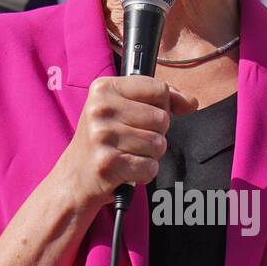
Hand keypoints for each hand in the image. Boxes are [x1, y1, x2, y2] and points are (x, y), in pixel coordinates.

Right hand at [59, 74, 198, 209]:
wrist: (74, 178)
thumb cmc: (104, 141)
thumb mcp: (123, 109)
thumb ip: (159, 100)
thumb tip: (192, 102)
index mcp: (104, 88)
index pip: (159, 89)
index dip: (162, 106)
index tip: (146, 116)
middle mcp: (100, 109)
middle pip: (162, 118)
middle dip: (155, 134)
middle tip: (131, 141)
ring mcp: (103, 137)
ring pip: (159, 144)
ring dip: (150, 155)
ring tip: (128, 155)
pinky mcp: (108, 164)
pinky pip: (150, 167)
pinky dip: (144, 173)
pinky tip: (126, 170)